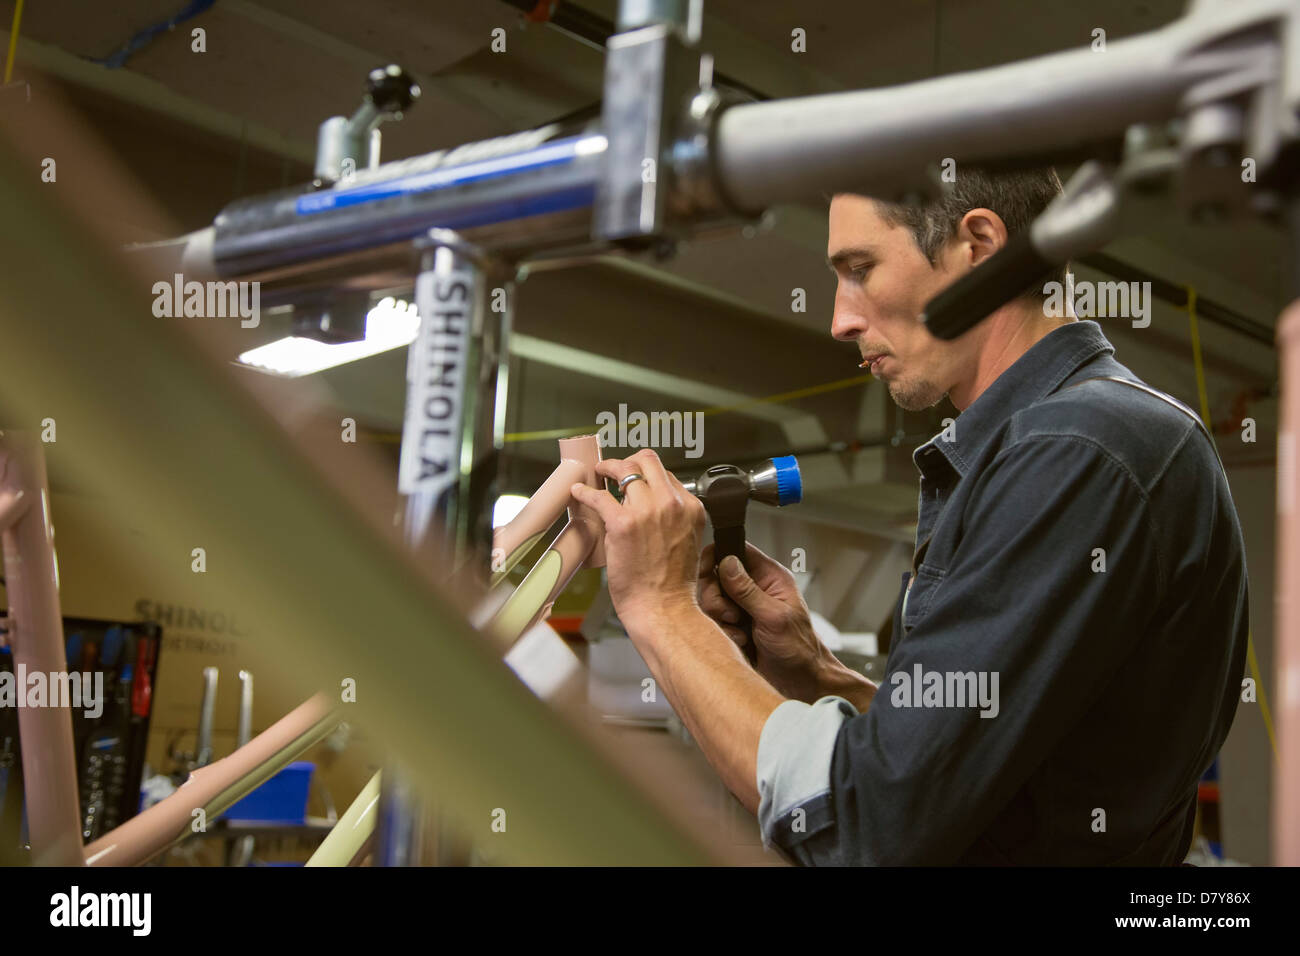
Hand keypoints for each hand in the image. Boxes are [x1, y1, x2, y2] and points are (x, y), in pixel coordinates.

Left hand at [569, 449, 706, 626]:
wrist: (664, 609)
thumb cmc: (673, 586)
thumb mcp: (687, 541)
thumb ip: (675, 519)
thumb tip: (652, 509)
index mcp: (691, 508)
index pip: (667, 475)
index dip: (647, 474)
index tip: (635, 477)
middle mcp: (672, 504)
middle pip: (648, 461)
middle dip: (628, 460)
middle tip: (614, 468)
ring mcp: (647, 511)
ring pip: (624, 470)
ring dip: (607, 469)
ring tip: (598, 474)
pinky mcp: (623, 523)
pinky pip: (599, 496)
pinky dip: (586, 492)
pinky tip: (579, 492)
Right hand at [698, 541, 833, 700]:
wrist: (800, 681)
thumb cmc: (799, 648)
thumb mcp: (774, 617)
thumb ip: (748, 590)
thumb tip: (727, 562)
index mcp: (769, 577)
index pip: (737, 549)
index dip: (717, 556)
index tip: (707, 572)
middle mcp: (754, 588)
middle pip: (715, 576)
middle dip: (716, 597)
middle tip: (732, 615)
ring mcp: (742, 607)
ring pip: (711, 600)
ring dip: (720, 618)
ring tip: (739, 631)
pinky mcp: (734, 626)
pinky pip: (713, 621)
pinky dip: (722, 633)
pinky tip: (740, 642)